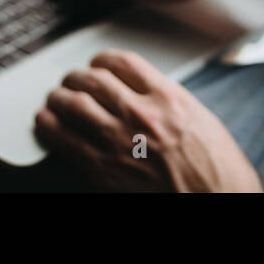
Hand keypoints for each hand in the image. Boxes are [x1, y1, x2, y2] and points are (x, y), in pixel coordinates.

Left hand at [35, 49, 262, 191]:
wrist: (218, 204)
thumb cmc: (219, 172)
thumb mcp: (201, 122)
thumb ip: (169, 105)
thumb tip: (147, 97)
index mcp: (169, 98)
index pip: (124, 63)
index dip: (103, 60)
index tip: (97, 64)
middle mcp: (142, 113)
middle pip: (93, 79)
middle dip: (76, 78)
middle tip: (70, 81)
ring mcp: (120, 140)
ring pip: (74, 104)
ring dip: (58, 98)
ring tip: (53, 99)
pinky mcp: (104, 169)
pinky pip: (65, 140)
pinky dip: (49, 127)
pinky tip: (44, 123)